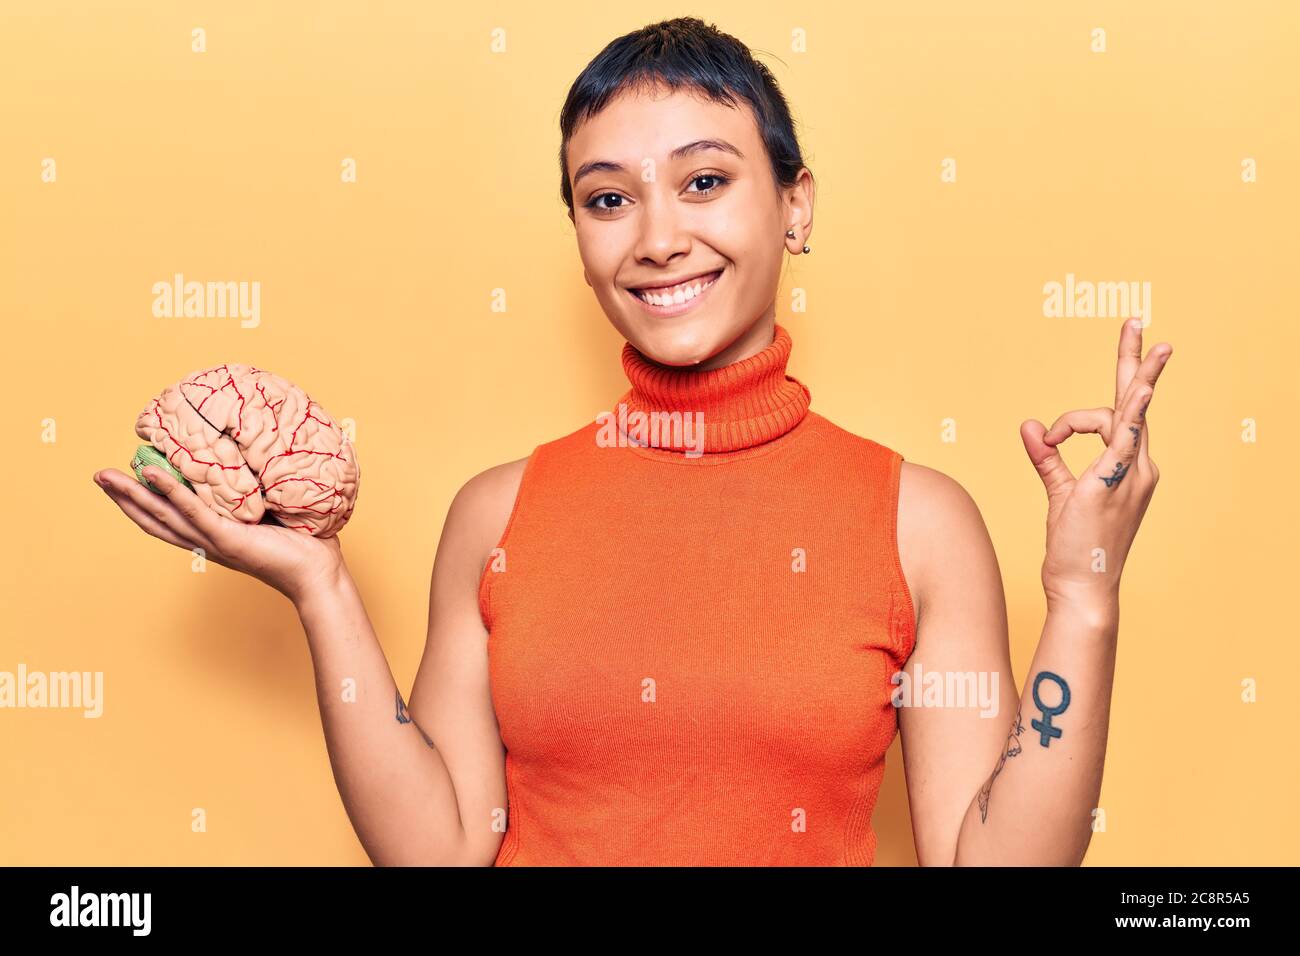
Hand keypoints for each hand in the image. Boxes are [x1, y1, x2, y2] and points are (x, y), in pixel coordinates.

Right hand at [93, 465, 346, 604]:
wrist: (321, 573)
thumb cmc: (304, 544)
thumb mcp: (273, 512)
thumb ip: (258, 493)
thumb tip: (260, 459)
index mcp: (214, 535)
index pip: (170, 518)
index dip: (144, 500)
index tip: (126, 477)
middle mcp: (207, 540)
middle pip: (154, 518)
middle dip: (124, 497)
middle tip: (98, 475)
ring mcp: (215, 541)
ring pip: (164, 515)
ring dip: (133, 494)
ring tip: (108, 476)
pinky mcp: (229, 540)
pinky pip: (194, 512)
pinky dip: (171, 492)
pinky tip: (152, 474)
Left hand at [1019, 318, 1171, 613]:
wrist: (1083, 586)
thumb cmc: (1075, 546)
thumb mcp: (1060, 494)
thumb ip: (1047, 457)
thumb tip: (1029, 425)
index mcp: (1130, 466)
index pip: (1125, 414)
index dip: (1106, 397)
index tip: (1063, 423)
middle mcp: (1139, 465)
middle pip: (1136, 401)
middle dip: (1137, 360)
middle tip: (1135, 320)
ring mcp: (1131, 474)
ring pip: (1119, 415)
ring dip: (1094, 407)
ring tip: (1065, 422)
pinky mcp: (1112, 483)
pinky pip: (1125, 439)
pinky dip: (1131, 413)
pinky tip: (1141, 389)